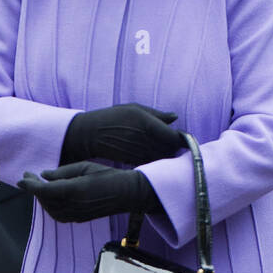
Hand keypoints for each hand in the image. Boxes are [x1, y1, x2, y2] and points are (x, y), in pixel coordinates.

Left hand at [17, 161, 163, 222]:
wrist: (127, 193)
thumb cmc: (108, 175)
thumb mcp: (85, 167)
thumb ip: (62, 172)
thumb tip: (44, 175)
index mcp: (74, 190)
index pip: (44, 190)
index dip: (30, 185)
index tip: (21, 178)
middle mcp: (74, 205)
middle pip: (45, 199)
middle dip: (34, 188)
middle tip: (29, 175)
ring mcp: (77, 214)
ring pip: (50, 209)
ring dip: (42, 198)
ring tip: (39, 185)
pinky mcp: (80, 219)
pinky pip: (58, 215)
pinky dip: (50, 206)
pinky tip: (50, 197)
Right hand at [60, 103, 184, 165]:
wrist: (91, 134)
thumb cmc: (113, 118)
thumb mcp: (134, 109)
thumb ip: (157, 114)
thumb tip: (175, 117)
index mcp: (148, 124)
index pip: (175, 137)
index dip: (181, 138)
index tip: (181, 137)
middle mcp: (146, 141)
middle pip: (171, 150)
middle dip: (174, 147)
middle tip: (172, 143)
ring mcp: (140, 153)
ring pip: (163, 158)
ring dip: (166, 155)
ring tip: (161, 148)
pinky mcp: (134, 162)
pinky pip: (152, 163)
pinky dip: (156, 160)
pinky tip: (151, 154)